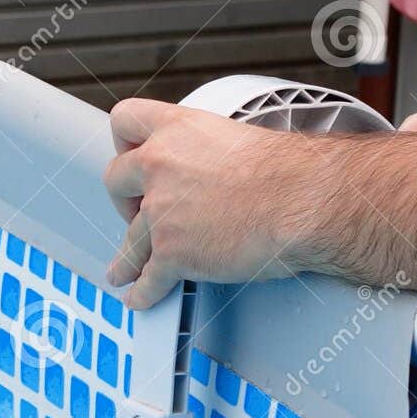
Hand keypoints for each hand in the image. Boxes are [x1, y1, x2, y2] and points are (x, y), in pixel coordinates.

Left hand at [101, 98, 318, 309]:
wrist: (301, 202)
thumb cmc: (288, 171)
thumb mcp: (239, 138)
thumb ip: (209, 152)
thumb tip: (213, 173)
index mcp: (177, 130)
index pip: (125, 121)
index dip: (125, 144)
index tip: (130, 161)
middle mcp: (160, 166)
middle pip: (114, 181)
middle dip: (124, 200)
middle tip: (136, 213)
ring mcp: (160, 211)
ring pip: (129, 240)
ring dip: (127, 259)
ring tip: (121, 271)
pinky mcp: (171, 252)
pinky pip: (147, 279)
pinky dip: (144, 292)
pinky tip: (141, 296)